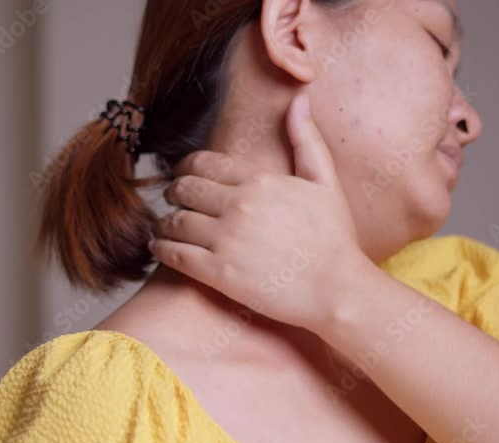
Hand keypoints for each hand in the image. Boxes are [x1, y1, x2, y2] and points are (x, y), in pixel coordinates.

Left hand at [149, 93, 371, 331]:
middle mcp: (239, 206)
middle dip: (173, 192)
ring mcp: (227, 240)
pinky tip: (160, 247)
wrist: (337, 289)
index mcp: (258, 181)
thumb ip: (306, 139)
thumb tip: (299, 97)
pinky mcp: (219, 274)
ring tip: (163, 226)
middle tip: (172, 199)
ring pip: (174, 222)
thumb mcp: (325, 182)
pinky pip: (174, 254)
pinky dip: (161, 248)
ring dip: (163, 222)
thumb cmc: (334, 237)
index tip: (182, 175)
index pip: (203, 164)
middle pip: (183, 190)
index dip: (185, 168)